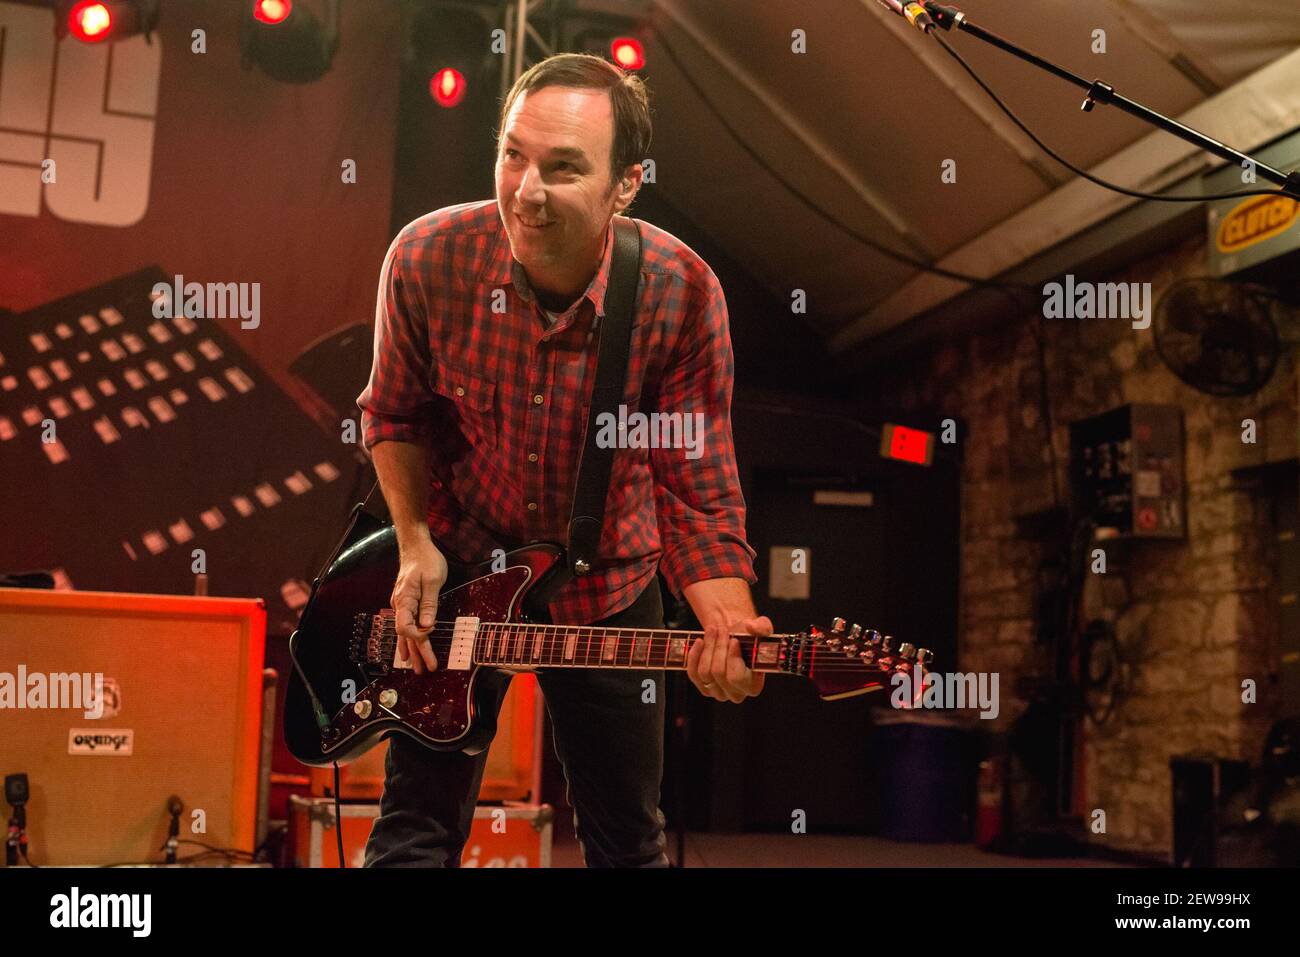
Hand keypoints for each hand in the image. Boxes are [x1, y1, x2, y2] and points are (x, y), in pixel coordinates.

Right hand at [391, 537, 447, 673]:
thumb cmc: (426, 560)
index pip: (405, 627)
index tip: (429, 634)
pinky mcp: (406, 603)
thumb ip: (430, 603)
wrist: (415, 546)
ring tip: (417, 667)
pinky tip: (408, 651)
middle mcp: (400, 604)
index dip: (418, 635)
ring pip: (405, 632)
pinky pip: (406, 625)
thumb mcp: (433, 580)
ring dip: (412, 650)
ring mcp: (401, 604)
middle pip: (406, 634)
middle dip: (417, 653)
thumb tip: (428, 624)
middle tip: (426, 670)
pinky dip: (408, 640)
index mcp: (405, 600)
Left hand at [686, 614, 771, 702]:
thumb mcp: (761, 628)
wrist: (732, 637)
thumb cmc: (748, 637)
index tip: (733, 640)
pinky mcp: (703, 687)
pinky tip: (700, 641)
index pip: (737, 678)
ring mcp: (718, 692)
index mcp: (753, 686)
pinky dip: (694, 655)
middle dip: (718, 647)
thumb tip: (752, 627)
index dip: (732, 658)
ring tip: (712, 631)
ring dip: (708, 647)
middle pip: (718, 673)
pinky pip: (693, 673)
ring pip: (705, 672)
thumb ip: (762, 627)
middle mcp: (736, 694)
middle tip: (721, 630)